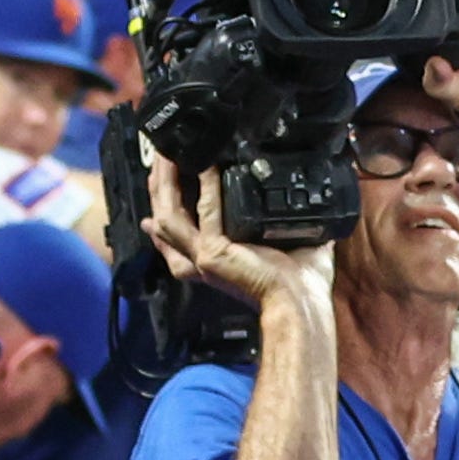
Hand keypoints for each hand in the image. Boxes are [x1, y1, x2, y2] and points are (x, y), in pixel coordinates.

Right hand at [141, 140, 330, 312]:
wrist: (300, 303)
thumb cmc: (300, 283)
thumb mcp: (284, 246)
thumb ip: (281, 222)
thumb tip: (298, 200)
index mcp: (215, 261)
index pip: (174, 236)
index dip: (160, 210)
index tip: (158, 187)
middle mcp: (202, 260)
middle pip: (165, 220)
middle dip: (160, 187)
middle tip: (161, 157)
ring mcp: (204, 258)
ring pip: (170, 216)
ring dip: (167, 184)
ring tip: (169, 156)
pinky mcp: (214, 255)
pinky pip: (205, 214)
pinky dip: (207, 188)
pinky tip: (208, 166)